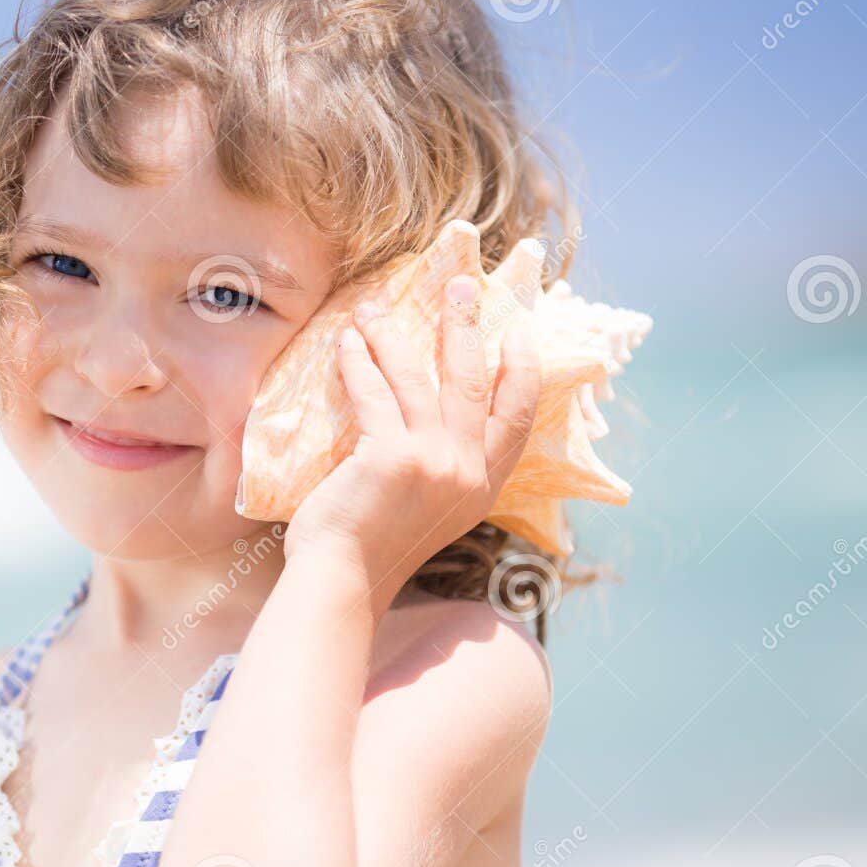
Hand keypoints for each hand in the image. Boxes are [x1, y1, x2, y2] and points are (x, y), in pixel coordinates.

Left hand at [283, 272, 540, 618]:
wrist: (342, 581)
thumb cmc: (375, 545)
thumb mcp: (432, 510)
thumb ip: (448, 470)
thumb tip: (440, 418)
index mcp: (484, 486)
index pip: (519, 417)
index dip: (523, 368)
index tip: (519, 330)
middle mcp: (467, 472)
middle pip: (476, 381)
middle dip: (467, 326)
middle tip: (461, 284)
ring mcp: (433, 463)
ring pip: (419, 378)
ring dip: (395, 334)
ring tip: (374, 305)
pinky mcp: (391, 458)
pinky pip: (374, 392)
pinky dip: (358, 362)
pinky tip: (346, 342)